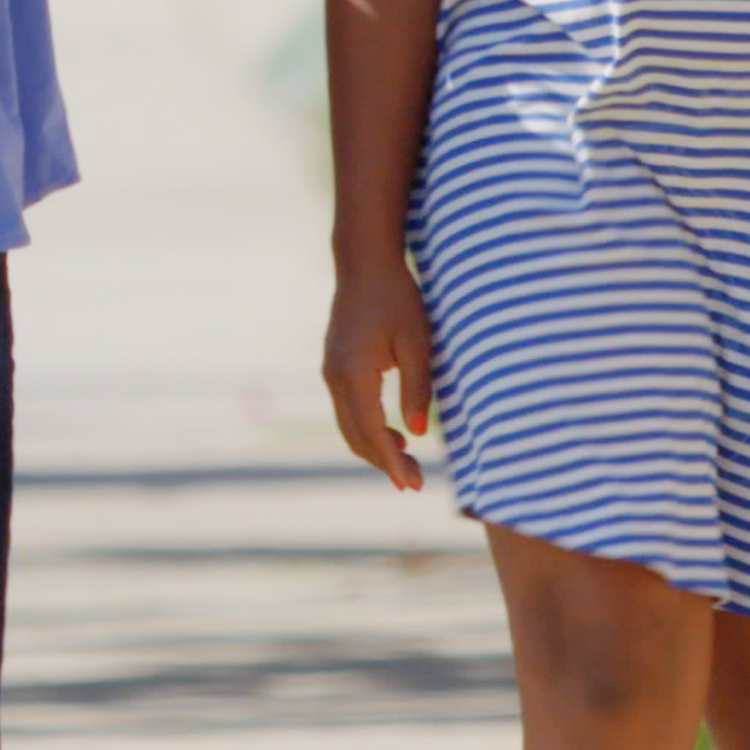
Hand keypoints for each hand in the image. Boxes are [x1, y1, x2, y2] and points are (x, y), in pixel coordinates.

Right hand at [322, 256, 441, 490]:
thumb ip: (417, 388)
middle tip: (415, 482)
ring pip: (349, 425)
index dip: (392, 461)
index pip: (372, 431)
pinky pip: (348, 409)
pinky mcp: (335, 366)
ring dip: (375, 447)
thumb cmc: (397, 299)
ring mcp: (331, 372)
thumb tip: (418, 433)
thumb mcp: (417, 343)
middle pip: (355, 436)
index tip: (412, 485)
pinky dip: (367, 428)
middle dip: (384, 462)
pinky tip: (393, 433)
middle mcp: (335, 377)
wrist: (365, 264)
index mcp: (354, 373)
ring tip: (407, 462)